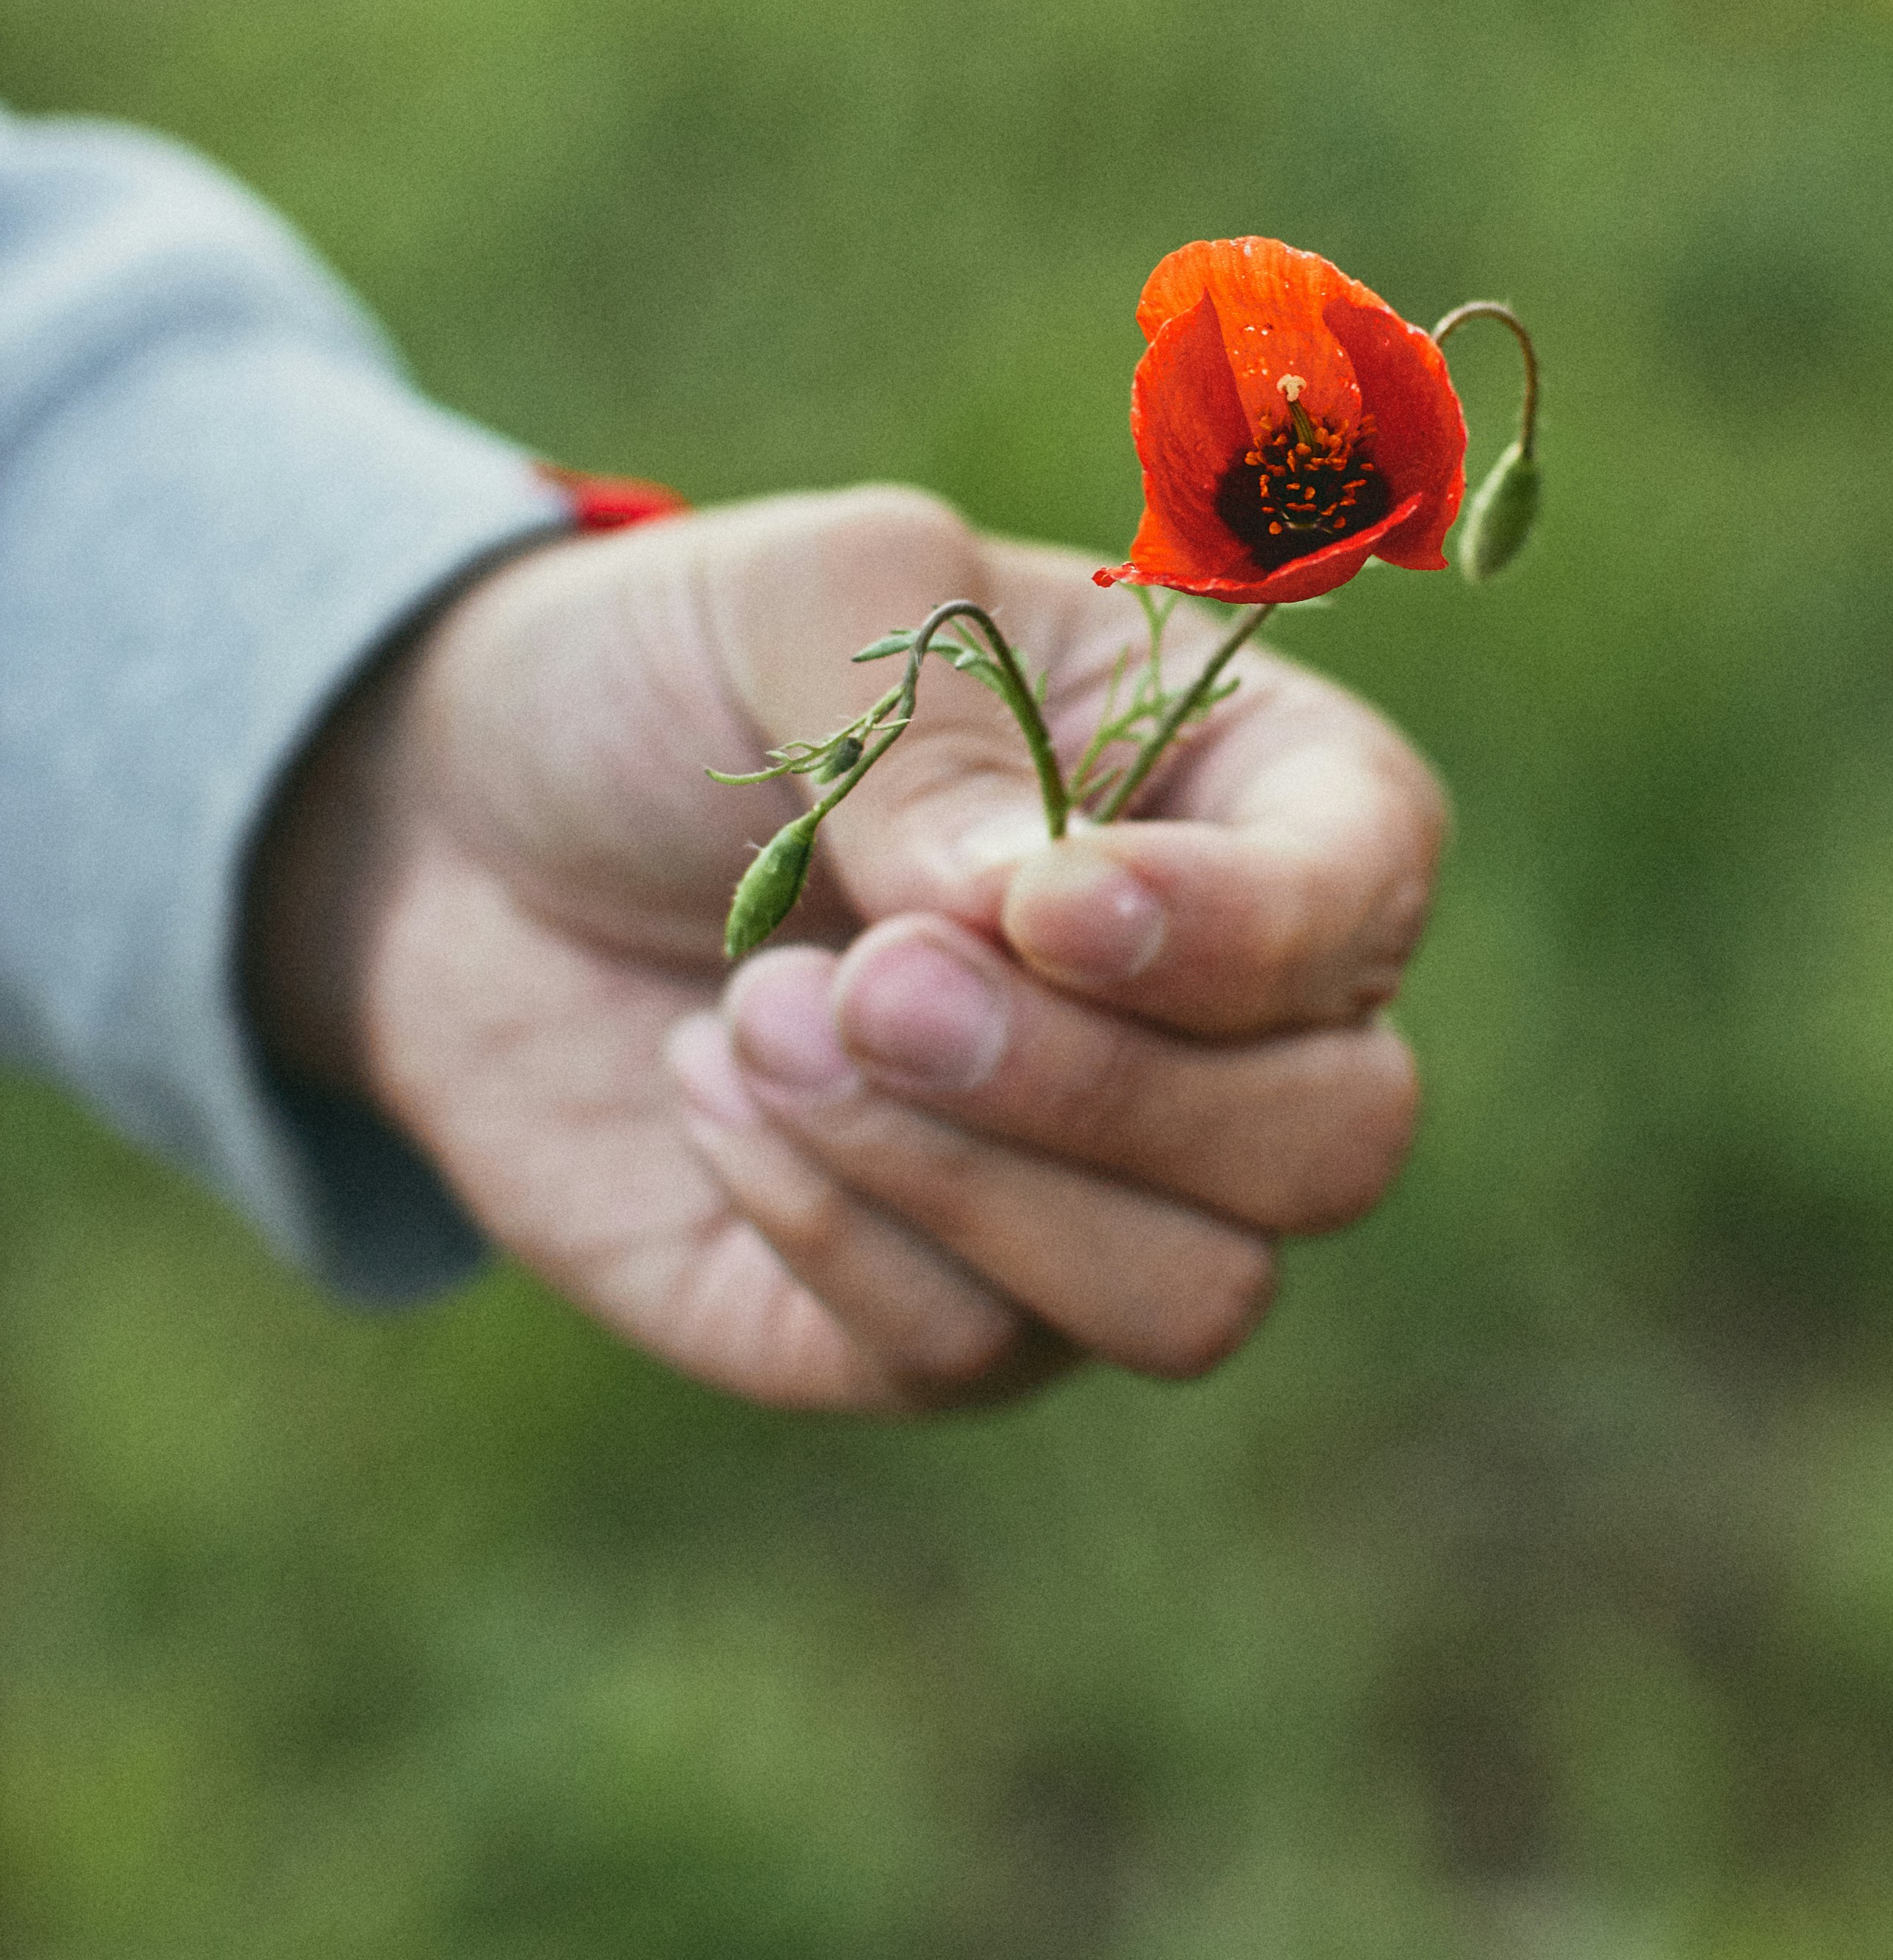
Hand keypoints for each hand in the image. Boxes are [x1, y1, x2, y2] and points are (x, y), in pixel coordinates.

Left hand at [246, 490, 1443, 1409]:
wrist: (455, 833)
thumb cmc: (675, 677)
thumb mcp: (791, 604)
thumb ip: (937, 727)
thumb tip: (1026, 916)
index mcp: (1245, 796)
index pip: (1370, 894)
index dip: (1240, 930)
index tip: (1040, 901)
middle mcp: (1223, 1019)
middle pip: (1330, 1144)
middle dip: (1099, 1087)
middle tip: (866, 978)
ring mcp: (1098, 1194)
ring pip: (1190, 1300)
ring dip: (961, 1175)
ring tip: (759, 1014)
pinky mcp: (941, 1323)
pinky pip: (977, 1356)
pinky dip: (829, 1227)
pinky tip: (711, 1086)